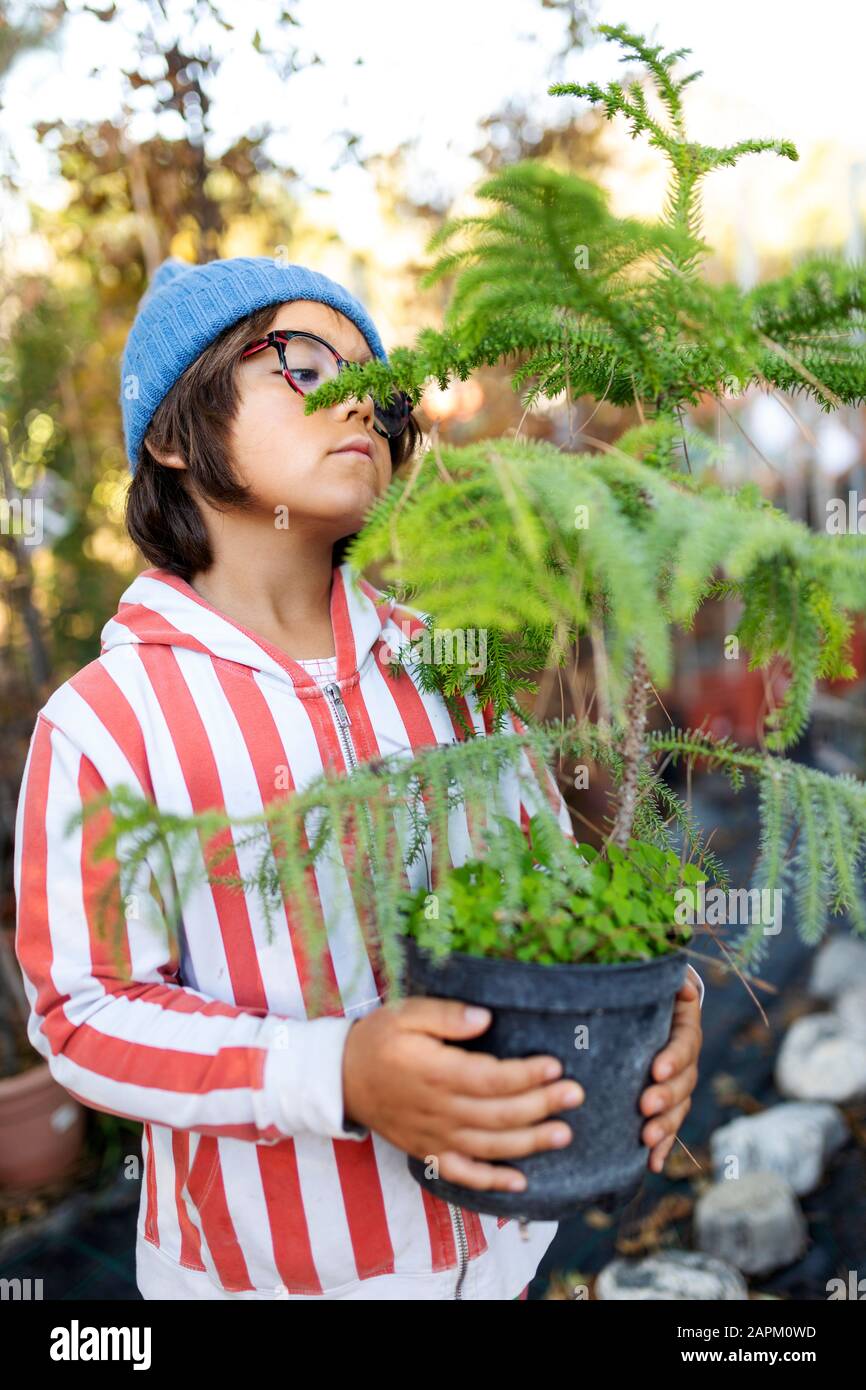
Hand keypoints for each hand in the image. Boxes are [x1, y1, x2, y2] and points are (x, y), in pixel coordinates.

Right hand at [342, 996, 584, 1193]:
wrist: (341, 1079)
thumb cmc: (378, 1040)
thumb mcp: (405, 1013)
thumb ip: (445, 1015)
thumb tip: (486, 1019)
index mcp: (435, 1072)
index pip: (491, 1078)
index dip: (525, 1075)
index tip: (555, 1065)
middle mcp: (438, 1110)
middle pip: (499, 1113)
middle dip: (542, 1105)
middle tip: (576, 1095)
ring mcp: (434, 1136)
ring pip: (490, 1146)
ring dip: (530, 1143)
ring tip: (564, 1134)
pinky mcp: (428, 1152)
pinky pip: (463, 1174)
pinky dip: (492, 1182)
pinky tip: (521, 1182)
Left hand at [639, 975, 701, 1172]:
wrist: (648, 1004)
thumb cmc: (648, 987)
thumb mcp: (659, 977)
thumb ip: (670, 980)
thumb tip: (685, 991)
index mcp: (684, 1026)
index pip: (685, 1044)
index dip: (673, 1058)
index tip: (656, 1070)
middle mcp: (685, 1058)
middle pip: (684, 1082)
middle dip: (666, 1097)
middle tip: (645, 1107)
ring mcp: (677, 1083)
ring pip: (678, 1108)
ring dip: (665, 1126)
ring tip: (647, 1139)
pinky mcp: (663, 1102)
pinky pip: (668, 1126)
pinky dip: (662, 1145)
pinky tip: (651, 1163)